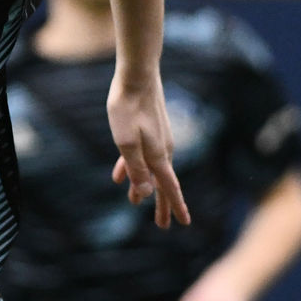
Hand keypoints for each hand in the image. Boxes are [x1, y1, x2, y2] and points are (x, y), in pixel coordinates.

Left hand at [107, 76, 190, 227]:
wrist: (138, 75)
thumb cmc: (128, 107)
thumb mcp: (125, 141)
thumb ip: (135, 168)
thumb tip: (146, 193)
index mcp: (158, 155)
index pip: (169, 188)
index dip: (175, 207)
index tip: (182, 224)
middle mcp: (163, 149)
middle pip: (163, 183)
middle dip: (161, 204)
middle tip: (162, 225)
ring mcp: (158, 139)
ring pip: (152, 170)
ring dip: (144, 186)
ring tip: (135, 202)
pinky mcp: (151, 130)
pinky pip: (142, 156)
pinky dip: (132, 168)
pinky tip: (118, 174)